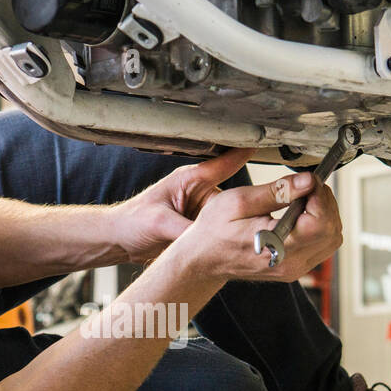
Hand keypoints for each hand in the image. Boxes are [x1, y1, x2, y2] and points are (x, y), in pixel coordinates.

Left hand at [110, 149, 255, 263]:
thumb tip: (211, 240)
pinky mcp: (201, 229)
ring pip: (233, 217)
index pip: (225, 162)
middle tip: (270, 214)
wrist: (120, 240)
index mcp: (190, 180)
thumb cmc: (132, 222)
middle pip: (238, 196)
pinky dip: (231, 238)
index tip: (267, 146)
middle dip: (253, 205)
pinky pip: (222, 232)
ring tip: (256, 233)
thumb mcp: (160, 223)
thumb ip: (187, 230)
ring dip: (242, 224)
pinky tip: (239, 245)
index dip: (246, 154)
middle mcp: (201, 193)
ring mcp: (203, 212)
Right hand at [175, 171, 342, 281]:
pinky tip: (301, 213)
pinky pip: (322, 246)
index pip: (320, 222)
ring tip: (304, 198)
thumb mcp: (239, 201)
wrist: (203, 259)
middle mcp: (289, 263)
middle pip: (332, 230)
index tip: (309, 180)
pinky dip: (319, 226)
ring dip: (325, 214)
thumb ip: (277, 191)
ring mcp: (294, 269)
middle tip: (307, 186)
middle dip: (325, 202)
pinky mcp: (294, 268)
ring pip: (331, 239)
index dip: (320, 195)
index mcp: (276, 246)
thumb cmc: (214, 232)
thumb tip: (308, 181)